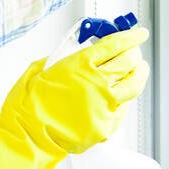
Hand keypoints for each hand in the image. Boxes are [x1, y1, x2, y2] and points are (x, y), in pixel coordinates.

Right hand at [3, 27, 150, 155]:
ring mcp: (104, 104)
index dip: (131, 37)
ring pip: (133, 85)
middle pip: (128, 61)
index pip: (114, 44)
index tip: (139, 34)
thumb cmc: (29, 105)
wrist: (28, 134)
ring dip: (139, 74)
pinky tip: (124, 97)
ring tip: (140, 70)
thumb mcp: (39, 70)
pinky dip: (125, 100)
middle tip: (136, 52)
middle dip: (135, 53)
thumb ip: (60, 60)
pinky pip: (123, 109)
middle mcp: (96, 82)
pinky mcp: (106, 125)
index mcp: (79, 64)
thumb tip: (73, 55)